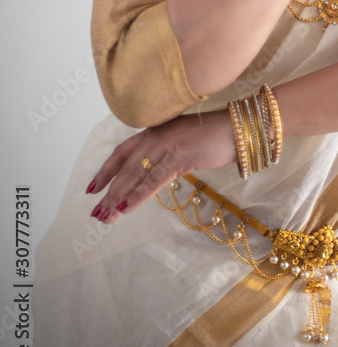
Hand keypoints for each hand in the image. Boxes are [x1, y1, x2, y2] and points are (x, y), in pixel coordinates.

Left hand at [85, 109, 235, 223]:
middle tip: (96, 212)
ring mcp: (167, 145)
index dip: (106, 171)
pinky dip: (139, 195)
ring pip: (135, 175)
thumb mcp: (183, 143)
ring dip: (118, 198)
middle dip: (108, 191)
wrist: (237, 129)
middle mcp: (156, 136)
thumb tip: (153, 173)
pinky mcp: (180, 156)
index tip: (92, 188)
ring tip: (106, 217)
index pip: (122, 152)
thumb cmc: (214, 136)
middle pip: (125, 167)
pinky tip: (127, 208)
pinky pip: (154, 180)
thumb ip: (165, 154)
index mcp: (155, 131)